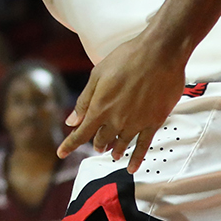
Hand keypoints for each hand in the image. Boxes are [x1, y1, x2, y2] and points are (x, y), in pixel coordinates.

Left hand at [57, 34, 187, 171]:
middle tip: (97, 145)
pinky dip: (136, 158)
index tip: (60, 153)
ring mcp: (136, 122)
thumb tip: (71, 121)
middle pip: (102, 139)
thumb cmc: (126, 58)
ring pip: (121, 144)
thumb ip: (84, 101)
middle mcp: (116, 119)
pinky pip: (143, 146)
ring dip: (114, 150)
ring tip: (113, 154)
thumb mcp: (97, 75)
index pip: (81, 133)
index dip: (70, 144)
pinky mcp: (154, 121)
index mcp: (99, 107)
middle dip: (97, 143)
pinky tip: (132, 167)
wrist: (159, 53)